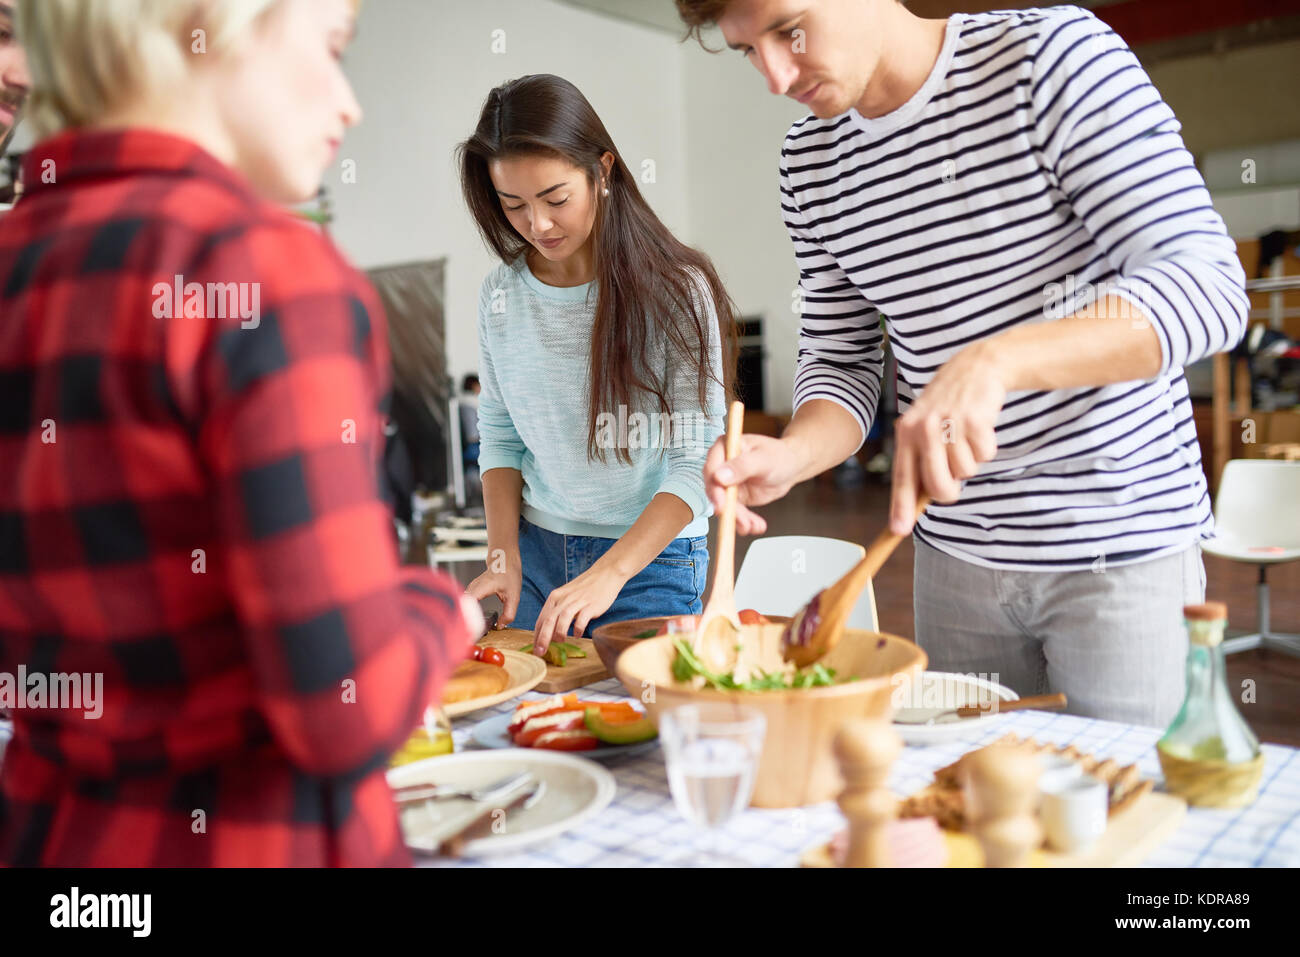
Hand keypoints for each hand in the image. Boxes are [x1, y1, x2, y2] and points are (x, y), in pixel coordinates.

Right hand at [464, 550, 521, 627]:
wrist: (504, 561)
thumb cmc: (509, 575)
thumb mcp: (514, 596)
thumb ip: (509, 613)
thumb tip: (500, 627)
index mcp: (483, 587)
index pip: (468, 603)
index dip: (466, 617)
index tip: (467, 631)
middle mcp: (473, 587)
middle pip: (461, 606)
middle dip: (462, 621)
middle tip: (465, 637)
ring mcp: (470, 588)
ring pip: (460, 604)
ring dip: (462, 617)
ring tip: (465, 632)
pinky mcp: (470, 590)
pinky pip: (463, 603)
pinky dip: (465, 613)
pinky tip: (468, 623)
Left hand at [532, 564, 625, 652]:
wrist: (605, 574)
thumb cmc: (585, 589)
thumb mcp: (566, 597)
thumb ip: (558, 611)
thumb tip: (549, 632)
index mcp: (555, 597)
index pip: (542, 619)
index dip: (537, 635)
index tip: (535, 649)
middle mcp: (564, 599)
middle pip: (549, 619)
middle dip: (543, 637)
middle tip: (540, 652)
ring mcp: (578, 601)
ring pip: (563, 617)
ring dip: (559, 632)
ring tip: (559, 642)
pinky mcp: (591, 604)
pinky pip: (582, 618)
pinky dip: (578, 628)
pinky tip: (578, 635)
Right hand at [702, 434, 806, 535]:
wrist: (790, 467)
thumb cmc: (778, 455)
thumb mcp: (763, 459)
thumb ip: (742, 466)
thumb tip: (719, 476)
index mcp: (725, 448)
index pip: (712, 469)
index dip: (714, 488)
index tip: (720, 503)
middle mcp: (722, 466)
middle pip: (715, 491)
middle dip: (727, 508)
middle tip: (739, 520)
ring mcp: (728, 483)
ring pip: (725, 506)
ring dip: (738, 519)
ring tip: (751, 525)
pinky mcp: (735, 497)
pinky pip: (736, 513)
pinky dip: (745, 522)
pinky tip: (755, 525)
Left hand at [890, 341, 1005, 534]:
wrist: (976, 367)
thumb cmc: (948, 406)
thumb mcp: (925, 427)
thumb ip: (920, 460)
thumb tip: (917, 502)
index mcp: (906, 432)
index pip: (903, 478)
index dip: (901, 506)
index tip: (899, 530)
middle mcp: (924, 429)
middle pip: (938, 486)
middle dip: (950, 490)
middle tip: (955, 475)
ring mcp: (949, 424)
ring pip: (965, 472)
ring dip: (971, 459)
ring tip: (965, 436)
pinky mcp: (975, 421)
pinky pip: (985, 455)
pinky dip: (986, 447)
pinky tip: (979, 426)